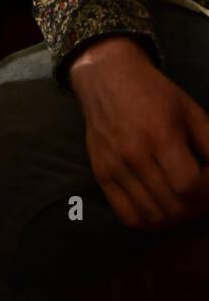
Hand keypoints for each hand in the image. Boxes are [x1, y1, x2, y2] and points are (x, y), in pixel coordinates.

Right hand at [69, 35, 208, 229]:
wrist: (106, 78)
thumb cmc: (154, 93)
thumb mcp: (191, 111)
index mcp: (160, 134)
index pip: (189, 185)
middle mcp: (133, 154)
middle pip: (174, 206)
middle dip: (198, 207)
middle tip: (203, 195)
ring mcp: (114, 167)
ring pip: (154, 217)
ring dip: (177, 217)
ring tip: (185, 202)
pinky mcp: (101, 175)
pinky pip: (128, 216)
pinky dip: (150, 222)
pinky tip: (161, 208)